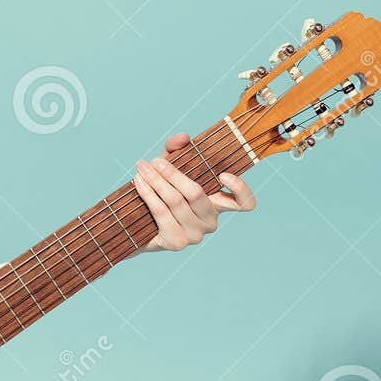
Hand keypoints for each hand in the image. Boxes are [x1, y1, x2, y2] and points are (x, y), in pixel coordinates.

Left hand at [130, 132, 255, 252]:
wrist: (136, 224)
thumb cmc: (160, 191)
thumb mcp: (169, 166)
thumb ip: (176, 148)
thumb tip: (184, 137)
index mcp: (217, 203)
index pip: (244, 203)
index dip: (240, 189)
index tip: (223, 174)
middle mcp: (210, 221)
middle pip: (196, 194)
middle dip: (172, 174)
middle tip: (154, 161)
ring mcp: (195, 235)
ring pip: (175, 201)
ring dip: (155, 181)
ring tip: (142, 168)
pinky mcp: (176, 242)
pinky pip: (161, 213)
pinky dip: (148, 194)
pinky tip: (139, 183)